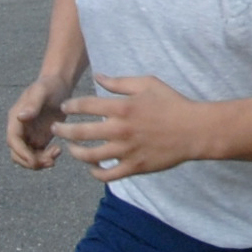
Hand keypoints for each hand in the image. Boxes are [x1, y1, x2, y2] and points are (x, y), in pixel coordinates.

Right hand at [6, 77, 69, 169]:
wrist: (59, 86)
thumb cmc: (50, 86)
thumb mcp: (42, 92)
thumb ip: (32, 104)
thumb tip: (20, 118)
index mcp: (15, 118)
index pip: (13, 140)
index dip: (21, 153)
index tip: (35, 161)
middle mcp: (19, 129)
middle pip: (17, 154)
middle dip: (32, 162)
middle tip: (51, 160)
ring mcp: (29, 136)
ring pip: (27, 158)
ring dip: (40, 162)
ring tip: (57, 151)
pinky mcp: (39, 140)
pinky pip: (38, 156)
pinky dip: (46, 158)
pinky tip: (58, 149)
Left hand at [53, 74, 207, 180]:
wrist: (195, 130)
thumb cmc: (172, 103)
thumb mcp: (147, 84)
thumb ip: (120, 82)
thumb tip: (98, 77)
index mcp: (123, 107)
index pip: (85, 106)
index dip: (71, 106)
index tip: (65, 108)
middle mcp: (121, 130)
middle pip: (80, 132)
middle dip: (63, 130)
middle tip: (56, 128)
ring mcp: (127, 150)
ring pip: (90, 156)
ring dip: (75, 152)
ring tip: (70, 148)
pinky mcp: (135, 166)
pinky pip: (108, 175)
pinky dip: (96, 173)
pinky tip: (92, 167)